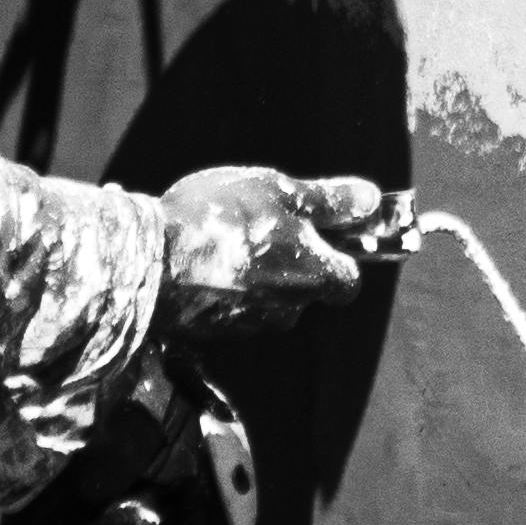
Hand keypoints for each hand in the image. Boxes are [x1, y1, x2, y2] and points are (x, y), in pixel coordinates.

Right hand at [158, 162, 392, 321]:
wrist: (155, 259)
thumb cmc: (223, 220)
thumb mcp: (283, 192)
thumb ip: (330, 200)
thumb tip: (370, 199)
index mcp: (315, 277)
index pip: (349, 279)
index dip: (340, 254)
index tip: (324, 231)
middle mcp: (288, 310)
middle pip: (305, 289)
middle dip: (291, 261)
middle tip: (262, 224)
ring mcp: (249, 325)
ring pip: (266, 299)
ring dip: (254, 274)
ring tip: (225, 238)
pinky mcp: (213, 332)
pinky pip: (230, 308)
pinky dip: (223, 287)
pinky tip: (201, 259)